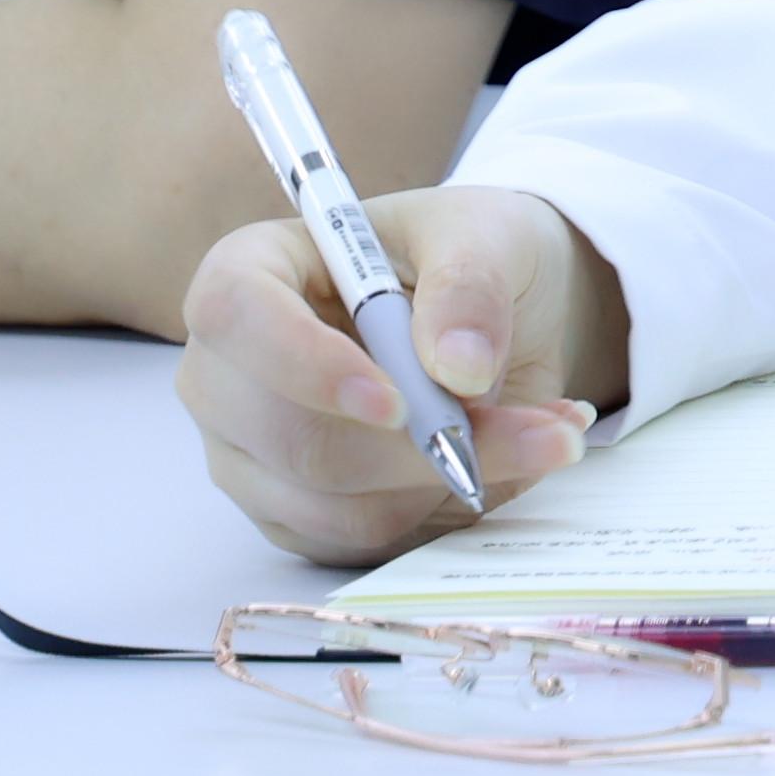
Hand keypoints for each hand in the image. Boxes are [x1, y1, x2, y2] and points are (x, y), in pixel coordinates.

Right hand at [179, 185, 623, 567]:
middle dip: (422, 447)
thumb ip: (470, 288)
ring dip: (453, 481)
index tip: (396, 403)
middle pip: (291, 437)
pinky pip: (363, 539)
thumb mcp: (486, 236)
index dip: (305, 365)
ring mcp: (253, 454)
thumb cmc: (465, 253)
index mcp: (251, 271)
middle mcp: (228, 373)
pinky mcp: (297, 514)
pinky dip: (447, 510)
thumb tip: (459, 368)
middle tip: (542, 427)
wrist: (489, 316)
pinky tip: (505, 463)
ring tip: (546, 433)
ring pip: (336, 505)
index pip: (235, 315)